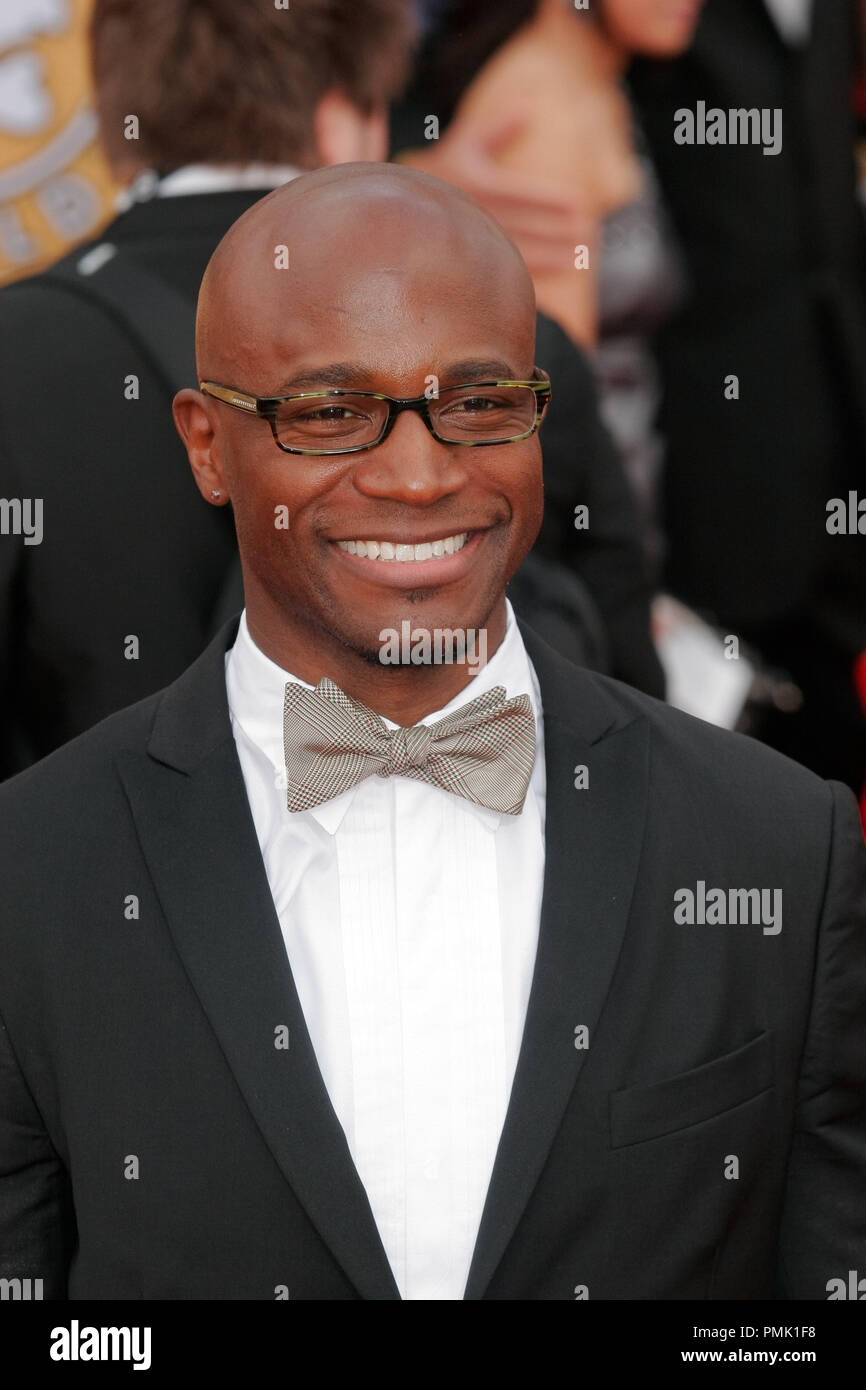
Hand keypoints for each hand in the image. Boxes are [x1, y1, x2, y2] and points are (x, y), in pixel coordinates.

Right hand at [396, 109, 588, 274]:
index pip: (519, 194)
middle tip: (590, 234)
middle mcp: (470, 216)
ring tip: (579, 257)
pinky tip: (552, 278)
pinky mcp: (464, 267)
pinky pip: (501, 275)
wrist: (394, 213)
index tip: (580, 203)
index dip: (551, 199)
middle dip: (558, 232)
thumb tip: (529, 107)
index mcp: (473, 185)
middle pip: (523, 227)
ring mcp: (466, 245)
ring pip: (516, 254)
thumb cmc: (437, 174)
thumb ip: (496, 128)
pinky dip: (529, 279)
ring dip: (551, 257)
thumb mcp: (463, 144)